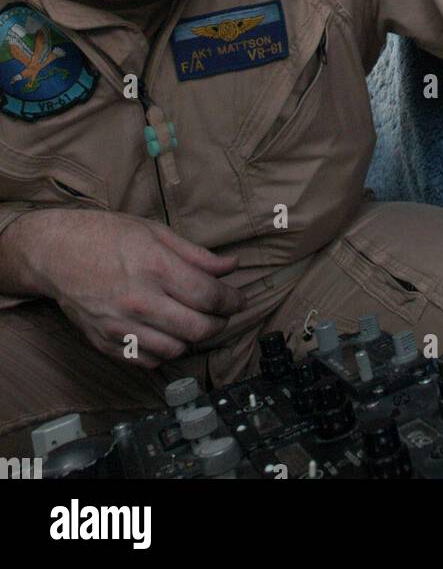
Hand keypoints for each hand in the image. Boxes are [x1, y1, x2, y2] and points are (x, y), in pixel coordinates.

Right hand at [40, 211, 246, 367]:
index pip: (208, 296)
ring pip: (176, 349)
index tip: (238, 299)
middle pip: (198, 328)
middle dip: (219, 323)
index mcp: (155, 267)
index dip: (232, 301)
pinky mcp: (105, 342)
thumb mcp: (154, 231)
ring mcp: (121, 325)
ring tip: (194, 322)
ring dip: (192, 339)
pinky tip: (167, 334)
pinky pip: (147, 360)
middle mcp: (140, 300)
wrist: (55, 252)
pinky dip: (164, 352)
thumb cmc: (105, 235)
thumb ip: (195, 254)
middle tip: (222, 313)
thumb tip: (229, 267)